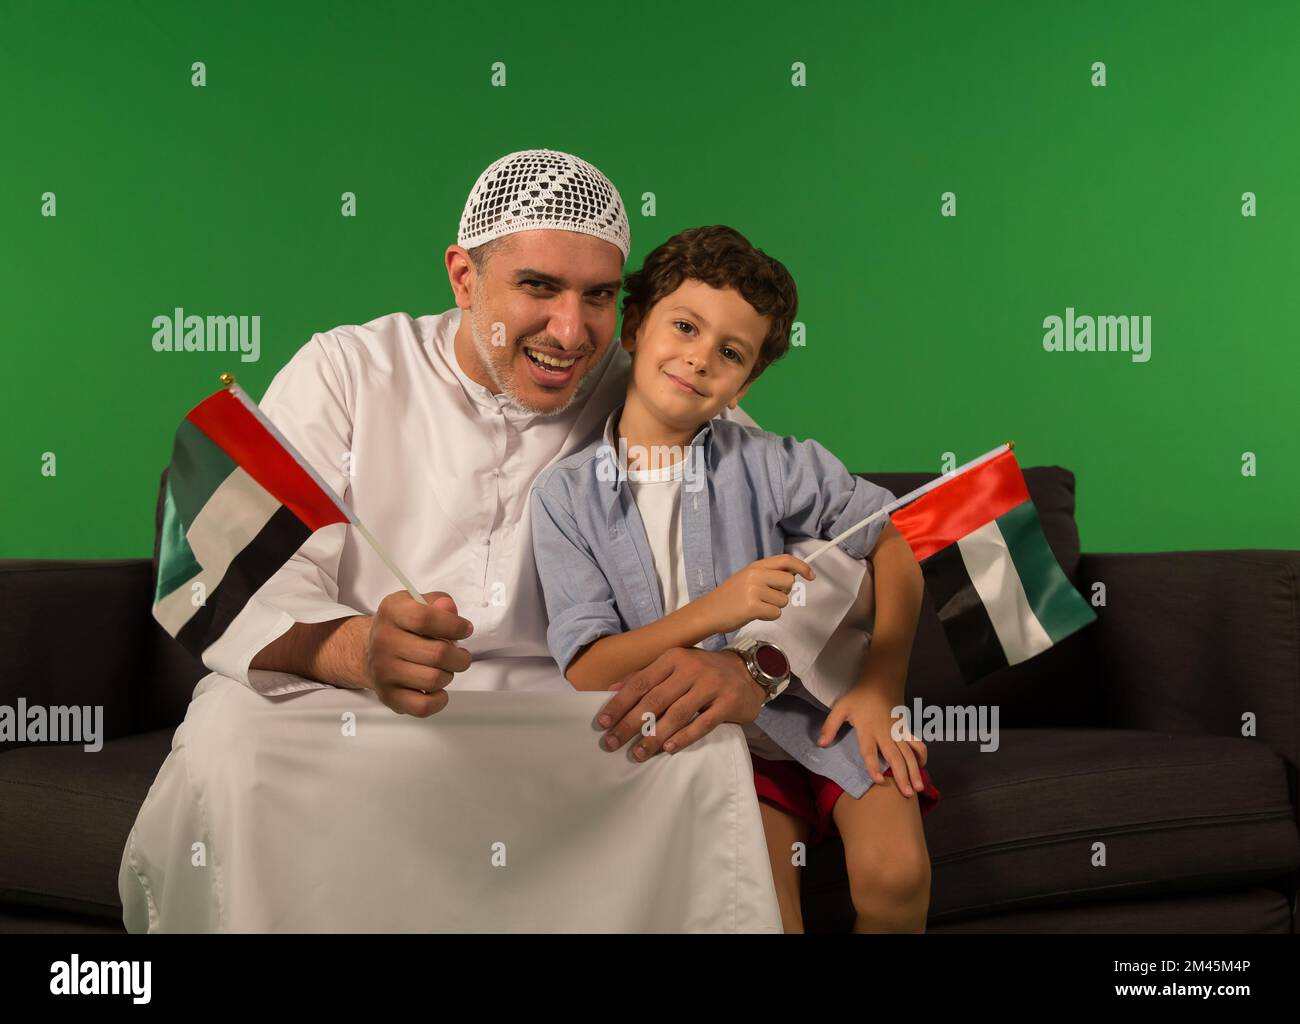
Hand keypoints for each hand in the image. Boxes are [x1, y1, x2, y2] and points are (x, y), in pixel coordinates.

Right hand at [366, 590, 473, 716]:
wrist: (370, 649)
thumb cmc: (402, 626)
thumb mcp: (417, 602)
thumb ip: (438, 601)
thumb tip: (448, 608)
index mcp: (392, 612)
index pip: (425, 618)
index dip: (454, 625)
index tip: (466, 629)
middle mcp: (383, 641)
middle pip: (437, 654)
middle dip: (460, 656)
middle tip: (460, 655)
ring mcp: (383, 671)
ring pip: (434, 680)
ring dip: (449, 675)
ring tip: (445, 669)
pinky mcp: (388, 696)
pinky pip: (422, 706)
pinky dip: (439, 700)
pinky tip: (438, 689)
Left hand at [595, 648, 765, 759]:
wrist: (748, 672)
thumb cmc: (703, 671)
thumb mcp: (675, 666)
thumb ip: (645, 676)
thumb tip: (612, 689)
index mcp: (673, 658)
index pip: (640, 682)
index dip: (619, 703)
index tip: (602, 723)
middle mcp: (691, 669)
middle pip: (654, 700)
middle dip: (630, 724)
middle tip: (612, 744)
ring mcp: (711, 685)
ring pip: (677, 714)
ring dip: (654, 736)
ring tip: (637, 753)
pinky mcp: (728, 702)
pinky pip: (702, 723)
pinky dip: (684, 737)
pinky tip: (667, 749)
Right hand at [702, 555, 815, 632]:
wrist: (708, 611)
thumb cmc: (729, 597)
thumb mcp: (747, 578)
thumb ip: (768, 574)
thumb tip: (792, 575)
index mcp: (756, 566)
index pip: (786, 560)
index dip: (802, 567)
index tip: (811, 575)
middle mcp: (756, 575)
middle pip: (789, 582)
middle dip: (783, 593)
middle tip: (767, 597)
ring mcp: (754, 590)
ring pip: (783, 601)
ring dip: (774, 607)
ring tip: (757, 606)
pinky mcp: (752, 607)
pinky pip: (776, 613)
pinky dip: (768, 617)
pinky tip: (754, 614)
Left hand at [818, 686, 927, 796]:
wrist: (881, 680)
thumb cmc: (859, 696)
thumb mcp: (840, 708)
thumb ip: (830, 726)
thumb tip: (821, 744)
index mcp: (867, 729)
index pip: (870, 751)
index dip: (874, 766)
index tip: (879, 780)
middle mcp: (885, 733)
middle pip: (895, 757)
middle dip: (902, 776)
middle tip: (908, 794)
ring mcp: (898, 731)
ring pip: (909, 753)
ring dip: (915, 770)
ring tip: (919, 788)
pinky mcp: (906, 728)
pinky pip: (917, 742)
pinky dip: (922, 754)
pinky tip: (923, 767)